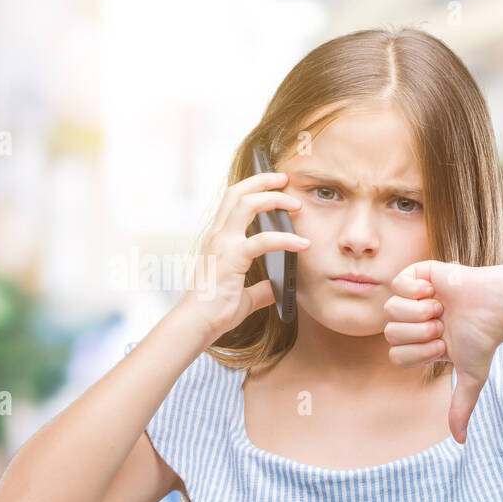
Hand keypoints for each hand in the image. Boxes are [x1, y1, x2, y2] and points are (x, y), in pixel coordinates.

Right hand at [176, 171, 308, 338]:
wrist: (199, 323)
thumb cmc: (216, 310)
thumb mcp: (244, 296)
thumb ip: (261, 289)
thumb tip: (278, 288)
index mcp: (218, 240)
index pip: (232, 201)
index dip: (252, 188)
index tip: (274, 183)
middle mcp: (218, 236)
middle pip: (237, 193)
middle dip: (262, 181)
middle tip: (285, 178)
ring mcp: (222, 244)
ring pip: (246, 205)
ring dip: (273, 198)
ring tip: (296, 203)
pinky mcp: (231, 258)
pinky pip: (262, 241)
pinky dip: (285, 239)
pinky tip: (303, 244)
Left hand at [384, 261, 502, 443]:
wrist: (495, 306)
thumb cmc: (485, 338)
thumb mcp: (472, 376)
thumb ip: (461, 406)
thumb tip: (461, 442)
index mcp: (420, 344)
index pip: (396, 356)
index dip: (418, 353)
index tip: (443, 346)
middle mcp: (412, 321)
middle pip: (389, 334)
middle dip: (419, 333)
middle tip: (442, 326)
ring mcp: (412, 297)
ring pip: (390, 310)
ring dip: (419, 312)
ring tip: (441, 309)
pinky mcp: (416, 274)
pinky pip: (397, 284)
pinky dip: (416, 290)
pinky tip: (435, 291)